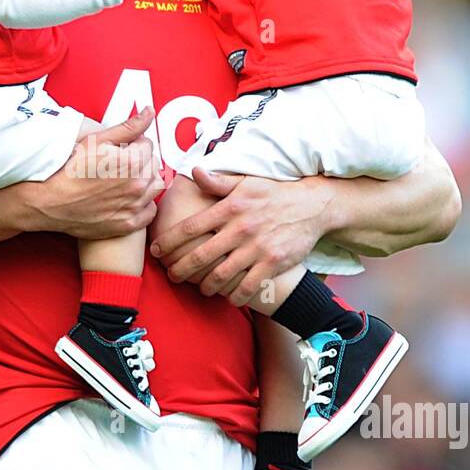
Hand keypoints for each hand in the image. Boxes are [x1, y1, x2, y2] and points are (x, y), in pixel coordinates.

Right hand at [23, 107, 163, 238]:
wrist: (50, 203)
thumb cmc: (68, 173)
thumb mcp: (96, 141)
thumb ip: (127, 127)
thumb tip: (148, 113)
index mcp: (131, 162)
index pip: (148, 144)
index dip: (134, 143)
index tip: (122, 148)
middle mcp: (136, 185)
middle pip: (153, 164)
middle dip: (140, 160)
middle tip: (119, 163)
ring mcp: (134, 206)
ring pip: (154, 187)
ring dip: (144, 180)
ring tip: (123, 179)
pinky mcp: (128, 224)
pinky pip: (149, 211)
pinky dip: (142, 204)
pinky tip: (126, 198)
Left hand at [149, 168, 337, 304]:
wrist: (313, 205)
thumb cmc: (275, 193)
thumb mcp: (247, 182)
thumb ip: (218, 182)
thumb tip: (194, 172)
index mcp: (230, 207)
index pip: (190, 227)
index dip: (169, 241)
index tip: (156, 251)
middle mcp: (240, 228)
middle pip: (200, 255)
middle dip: (180, 269)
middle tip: (171, 276)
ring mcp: (256, 248)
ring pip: (221, 274)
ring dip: (205, 286)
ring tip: (200, 288)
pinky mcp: (272, 263)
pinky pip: (247, 286)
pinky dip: (234, 296)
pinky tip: (228, 298)